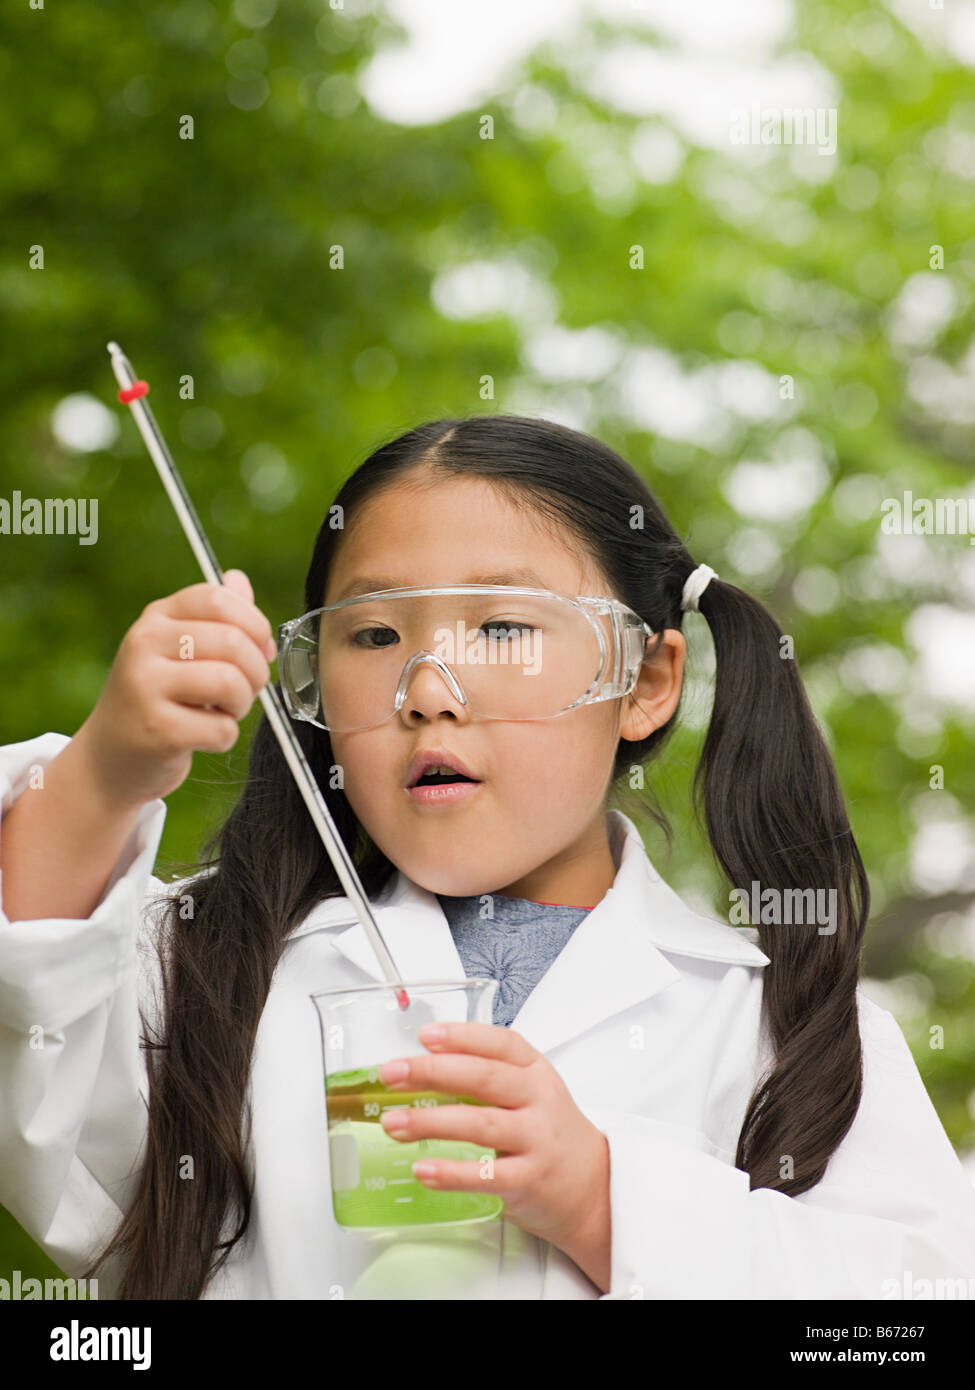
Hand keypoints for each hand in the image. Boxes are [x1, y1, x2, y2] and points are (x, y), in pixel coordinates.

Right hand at [77, 569, 275, 808]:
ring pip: (230, 683)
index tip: (262, 651)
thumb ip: (214, 616)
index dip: (255, 625)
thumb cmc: (158, 699)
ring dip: (242, 705)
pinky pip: (221, 729)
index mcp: (157, 618)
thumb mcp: (178, 650)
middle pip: (233, 642)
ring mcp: (145, 685)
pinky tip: (203, 737)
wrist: (111, 757)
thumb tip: (238, 579)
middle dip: (255, 673)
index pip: (219, 599)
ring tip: (224, 713)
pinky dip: (225, 738)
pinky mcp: (156, 729)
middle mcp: (145, 643)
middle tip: (243, 692)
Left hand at [378, 1021, 611, 1291]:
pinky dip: (451, 1173)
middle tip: (391, 1073)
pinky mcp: (529, 1181)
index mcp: (536, 1071)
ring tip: (392, 1122)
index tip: (426, 1035)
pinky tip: (423, 1169)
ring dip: (430, 1122)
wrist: (593, 1186)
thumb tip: (419, 1066)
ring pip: (480, 1124)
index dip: (462, 1036)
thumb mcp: (530, 1092)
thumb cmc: (547, 1132)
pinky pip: (486, 1175)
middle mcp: (538, 1100)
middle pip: (484, 1078)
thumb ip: (487, 1077)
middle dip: (433, 1072)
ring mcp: (536, 1141)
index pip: (501, 1043)